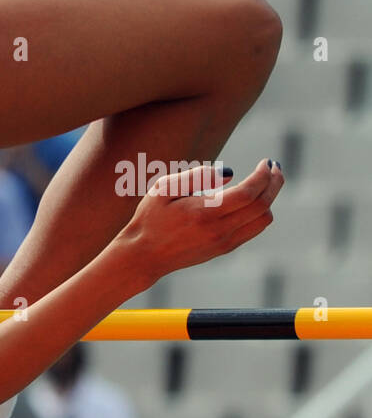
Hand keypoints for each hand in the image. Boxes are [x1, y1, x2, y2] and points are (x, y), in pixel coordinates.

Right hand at [115, 160, 282, 287]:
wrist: (142, 256)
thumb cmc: (150, 218)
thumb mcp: (163, 189)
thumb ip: (196, 176)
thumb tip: (229, 173)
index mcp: (203, 213)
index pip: (248, 192)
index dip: (263, 175)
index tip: (266, 162)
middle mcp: (218, 231)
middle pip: (262, 205)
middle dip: (274, 183)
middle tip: (275, 167)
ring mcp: (223, 242)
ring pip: (262, 220)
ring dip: (269, 199)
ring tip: (266, 183)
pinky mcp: (223, 249)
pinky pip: (253, 229)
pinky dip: (260, 212)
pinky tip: (252, 200)